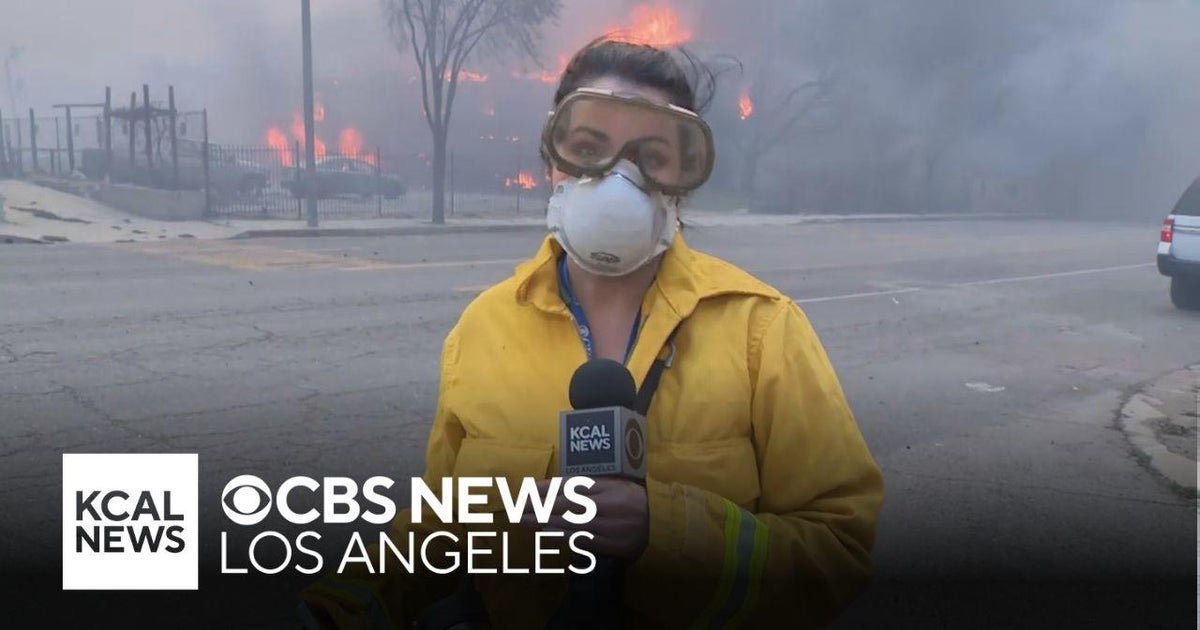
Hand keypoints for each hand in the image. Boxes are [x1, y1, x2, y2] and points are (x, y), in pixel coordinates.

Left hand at [519, 478, 648, 558]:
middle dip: (538, 507)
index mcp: (609, 487)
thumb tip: (552, 487)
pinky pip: (581, 540)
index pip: (571, 487)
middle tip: (516, 508)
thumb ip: (588, 485)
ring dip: (543, 523)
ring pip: (570, 524)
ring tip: (524, 520)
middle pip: (566, 506)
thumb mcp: (614, 483)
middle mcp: (608, 506)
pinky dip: (560, 536)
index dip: (546, 490)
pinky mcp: (611, 545)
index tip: (526, 491)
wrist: (660, 524)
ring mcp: (609, 527)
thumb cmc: (633, 499)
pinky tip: (544, 533)